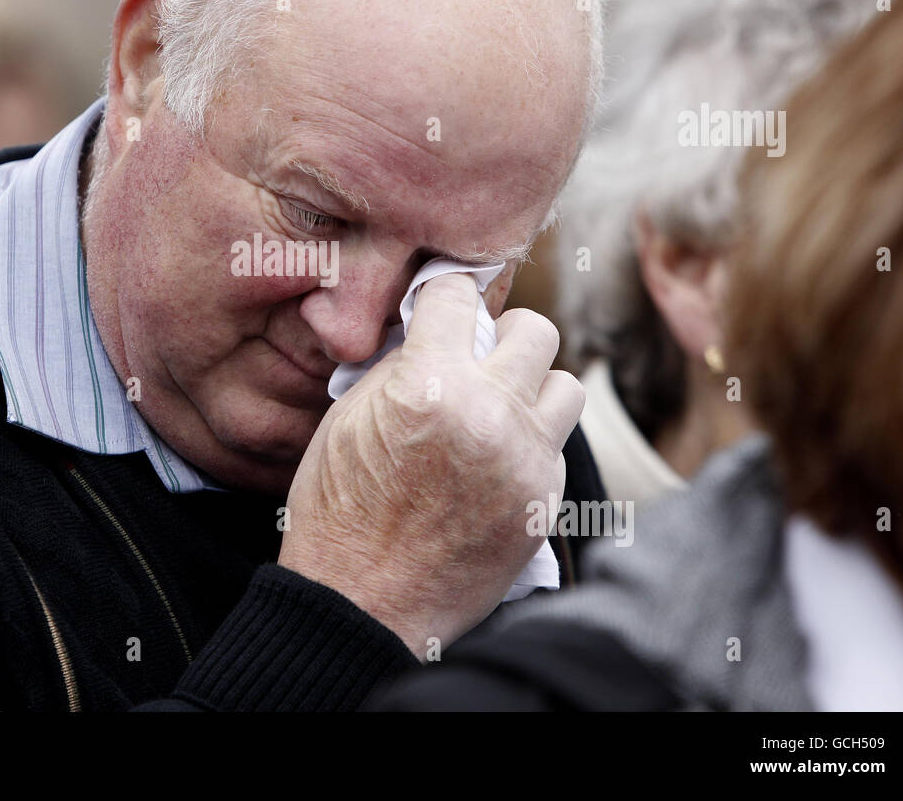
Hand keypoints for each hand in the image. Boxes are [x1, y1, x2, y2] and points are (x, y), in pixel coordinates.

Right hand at [278, 273, 583, 659]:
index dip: (443, 295)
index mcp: (428, 385)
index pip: (458, 295)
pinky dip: (532, 444)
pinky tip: (493, 464)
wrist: (361, 605)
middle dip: (504, 335)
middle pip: (536, 330)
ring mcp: (525, 462)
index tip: (442, 306)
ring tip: (499, 408)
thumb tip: (430, 335)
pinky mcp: (543, 503)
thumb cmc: (336, 513)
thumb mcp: (344, 421)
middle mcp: (489, 415)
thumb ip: (397, 368)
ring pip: (566, 386)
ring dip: (534, 389)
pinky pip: (558, 447)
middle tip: (479, 357)